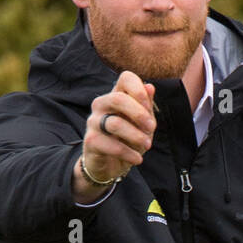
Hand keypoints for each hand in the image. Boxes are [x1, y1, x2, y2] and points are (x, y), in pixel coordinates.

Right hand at [74, 71, 155, 199]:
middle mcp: (102, 104)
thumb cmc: (128, 139)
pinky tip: (137, 159)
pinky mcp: (90, 141)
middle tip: (152, 128)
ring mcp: (94, 122)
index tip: (148, 107)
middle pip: (118, 99)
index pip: (126, 78)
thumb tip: (150, 87)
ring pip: (115, 124)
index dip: (139, 90)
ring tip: (147, 145)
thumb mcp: (142, 124)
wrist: (109, 165)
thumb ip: (146, 106)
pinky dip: (129, 154)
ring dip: (137, 136)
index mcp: (117, 95)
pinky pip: (111, 145)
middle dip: (139, 114)